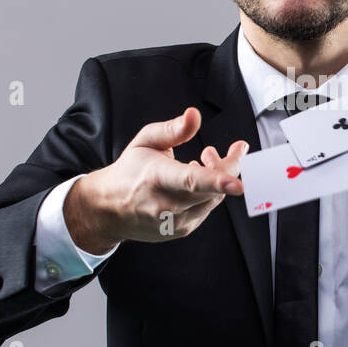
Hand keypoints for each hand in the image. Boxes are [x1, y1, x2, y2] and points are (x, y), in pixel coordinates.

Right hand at [64, 107, 247, 252]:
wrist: (109, 209)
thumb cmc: (129, 171)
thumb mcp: (146, 141)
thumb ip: (173, 129)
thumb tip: (195, 115)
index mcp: (156, 178)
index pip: (191, 181)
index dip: (217, 181)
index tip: (238, 184)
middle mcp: (166, 204)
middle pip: (212, 190)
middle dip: (228, 166)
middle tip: (222, 149)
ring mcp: (175, 222)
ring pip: (214, 199)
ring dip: (219, 179)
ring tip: (203, 160)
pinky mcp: (182, 231)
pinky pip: (208, 209)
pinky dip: (209, 193)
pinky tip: (195, 182)